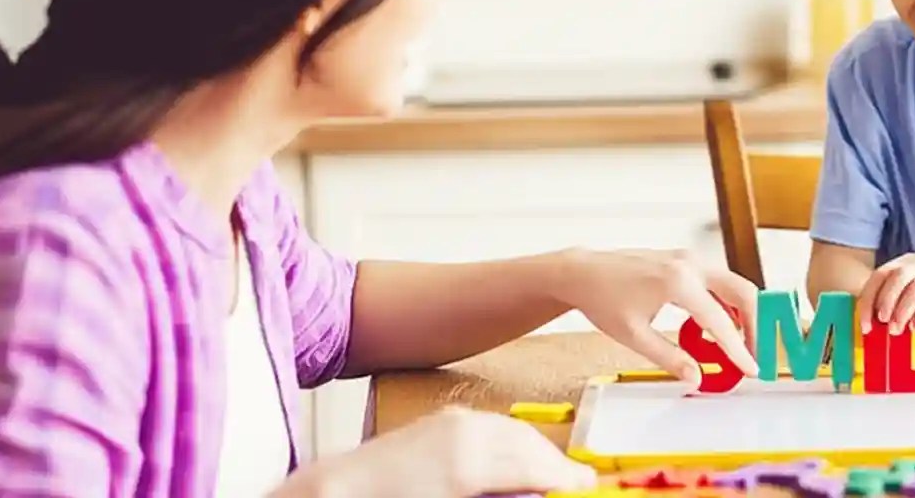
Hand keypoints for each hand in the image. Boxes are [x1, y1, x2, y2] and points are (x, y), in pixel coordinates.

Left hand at [273, 405, 595, 497]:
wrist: (330, 495)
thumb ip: (502, 493)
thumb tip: (536, 489)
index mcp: (462, 463)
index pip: (529, 466)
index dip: (563, 478)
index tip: (585, 487)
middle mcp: (455, 434)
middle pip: (522, 444)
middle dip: (553, 464)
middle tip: (577, 482)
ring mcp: (444, 425)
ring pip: (506, 431)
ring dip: (532, 451)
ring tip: (550, 475)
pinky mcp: (433, 424)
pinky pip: (485, 427)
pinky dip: (506, 441)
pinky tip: (513, 459)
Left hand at [552, 248, 759, 383]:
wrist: (583, 273)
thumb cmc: (603, 299)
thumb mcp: (634, 335)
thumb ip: (669, 357)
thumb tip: (697, 377)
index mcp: (678, 282)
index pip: (721, 321)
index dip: (739, 349)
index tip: (752, 369)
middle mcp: (689, 264)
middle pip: (742, 292)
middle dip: (755, 325)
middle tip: (754, 354)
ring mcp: (688, 259)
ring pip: (733, 285)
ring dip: (742, 314)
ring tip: (738, 346)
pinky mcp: (684, 260)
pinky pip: (717, 282)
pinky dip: (726, 304)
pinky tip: (717, 328)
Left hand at [857, 253, 914, 334]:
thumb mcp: (913, 286)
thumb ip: (895, 298)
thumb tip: (871, 324)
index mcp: (904, 263)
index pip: (879, 276)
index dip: (868, 300)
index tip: (865, 325)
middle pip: (898, 277)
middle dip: (886, 302)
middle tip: (882, 324)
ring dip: (903, 310)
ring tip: (896, 330)